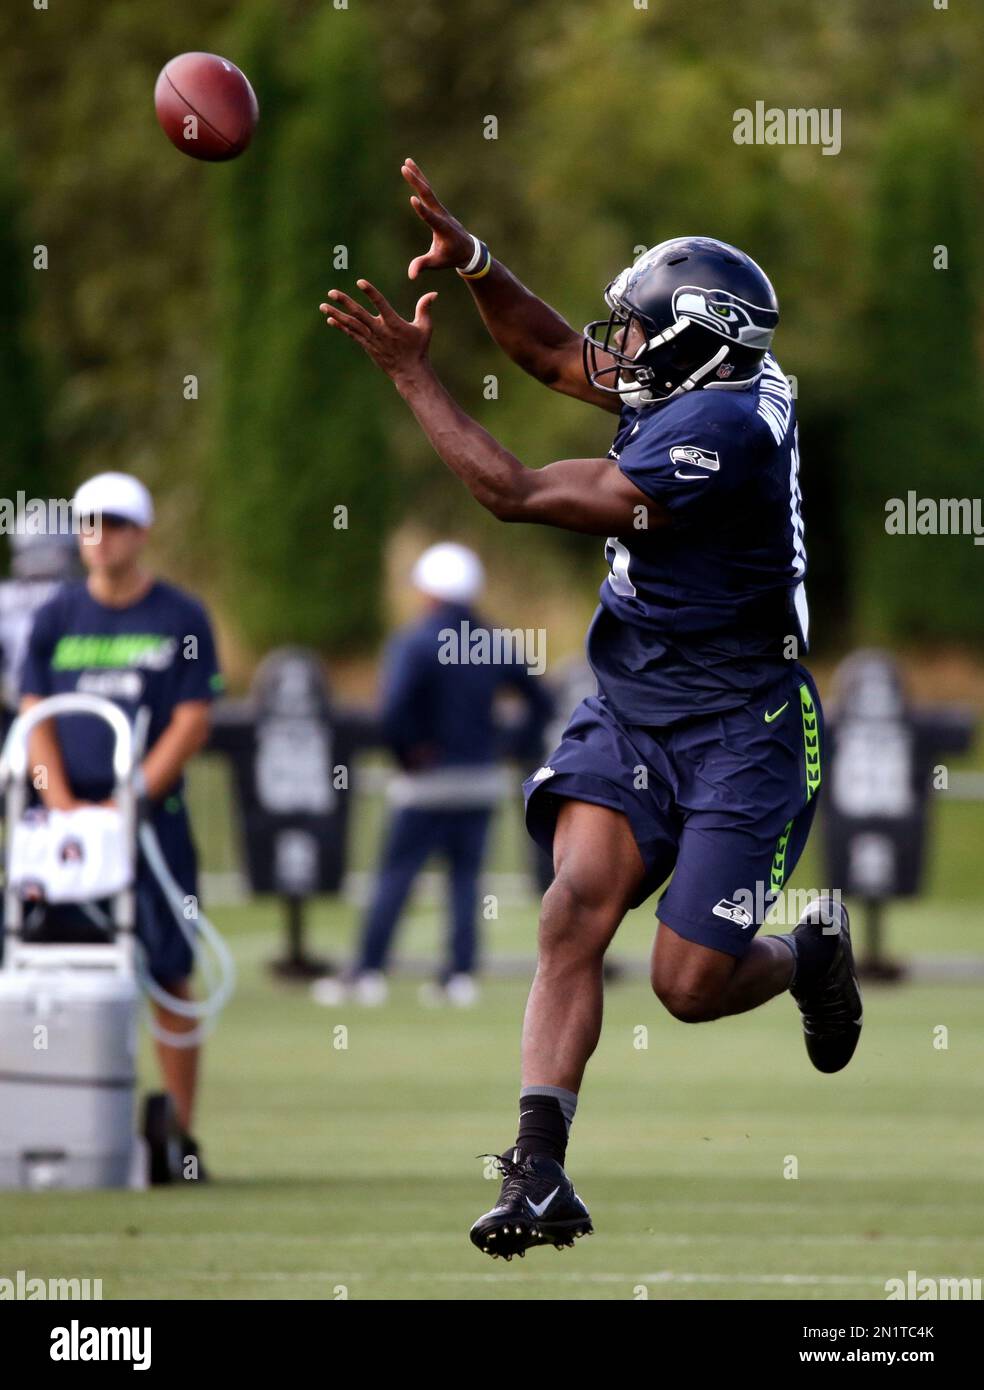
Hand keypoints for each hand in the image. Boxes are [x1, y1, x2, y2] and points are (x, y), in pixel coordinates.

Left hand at [319, 279, 437, 387]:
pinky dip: (341, 327)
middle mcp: (379, 330)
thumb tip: (433, 293)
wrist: (409, 372)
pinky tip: (330, 319)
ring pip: (351, 324)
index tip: (360, 282)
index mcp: (393, 323)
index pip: (380, 304)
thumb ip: (425, 309)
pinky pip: (351, 334)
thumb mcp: (425, 328)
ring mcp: (371, 339)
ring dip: (336, 314)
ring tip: (323, 305)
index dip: (370, 292)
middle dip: (344, 302)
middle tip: (331, 291)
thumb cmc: (419, 348)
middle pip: (359, 314)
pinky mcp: (367, 346)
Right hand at [401, 157, 475, 278]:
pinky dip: (421, 180)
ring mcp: (441, 209)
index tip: (412, 199)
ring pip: (428, 190)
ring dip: (418, 176)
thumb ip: (423, 266)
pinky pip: (429, 191)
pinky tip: (413, 170)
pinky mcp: (438, 207)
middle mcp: (442, 215)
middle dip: (417, 183)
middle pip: (428, 196)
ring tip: (406, 162)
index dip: (422, 210)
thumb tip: (411, 276)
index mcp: (443, 229)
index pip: (431, 218)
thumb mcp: (437, 263)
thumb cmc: (451, 257)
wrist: (467, 249)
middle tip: (405, 169)